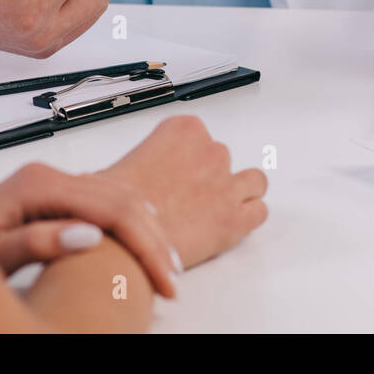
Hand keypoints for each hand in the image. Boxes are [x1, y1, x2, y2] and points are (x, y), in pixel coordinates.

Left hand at [0, 162, 179, 296]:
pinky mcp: (52, 193)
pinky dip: (132, 223)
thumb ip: (35, 243)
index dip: (144, 245)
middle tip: (172, 280)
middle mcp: (47, 175)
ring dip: (148, 231)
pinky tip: (143, 244)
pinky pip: (104, 201)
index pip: (111, 208)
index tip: (163, 278)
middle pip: (123, 199)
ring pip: (119, 196)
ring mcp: (51, 181)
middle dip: (154, 240)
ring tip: (166, 266)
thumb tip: (87, 234)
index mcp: (37, 184)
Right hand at [98, 116, 267, 268]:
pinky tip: (229, 224)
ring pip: (253, 180)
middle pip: (220, 157)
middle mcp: (210, 151)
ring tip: (217, 208)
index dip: (186, 156)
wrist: (120, 243)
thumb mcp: (119, 168)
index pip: (197, 133)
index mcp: (183, 130)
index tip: (174, 172)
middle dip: (207, 176)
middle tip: (185, 198)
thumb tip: (133, 179)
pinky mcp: (236, 218)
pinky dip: (247, 217)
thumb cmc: (114, 209)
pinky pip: (259, 211)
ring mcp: (227, 184)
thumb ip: (140, 164)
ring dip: (238, 191)